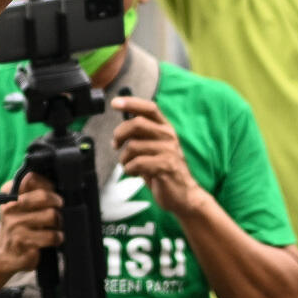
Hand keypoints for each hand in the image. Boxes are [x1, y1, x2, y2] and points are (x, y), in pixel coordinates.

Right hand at [0, 174, 62, 273]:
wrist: (2, 253)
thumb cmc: (17, 224)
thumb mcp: (19, 205)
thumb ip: (33, 191)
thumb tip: (55, 187)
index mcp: (8, 195)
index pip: (31, 178)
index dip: (47, 184)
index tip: (51, 191)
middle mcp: (9, 208)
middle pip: (44, 196)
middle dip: (57, 203)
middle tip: (57, 209)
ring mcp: (15, 227)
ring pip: (52, 216)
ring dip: (59, 222)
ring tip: (55, 226)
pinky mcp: (24, 244)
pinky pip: (52, 236)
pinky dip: (57, 237)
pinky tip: (53, 239)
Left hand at [111, 97, 203, 217]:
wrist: (184, 195)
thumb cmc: (164, 170)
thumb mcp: (154, 148)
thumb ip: (142, 136)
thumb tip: (120, 129)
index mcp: (166, 128)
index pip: (149, 108)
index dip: (131, 103)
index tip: (114, 102)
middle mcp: (168, 136)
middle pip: (137, 123)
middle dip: (120, 133)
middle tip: (115, 145)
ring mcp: (168, 150)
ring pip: (133, 146)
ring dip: (124, 159)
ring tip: (129, 166)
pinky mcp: (165, 166)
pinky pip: (136, 163)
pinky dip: (129, 170)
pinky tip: (135, 173)